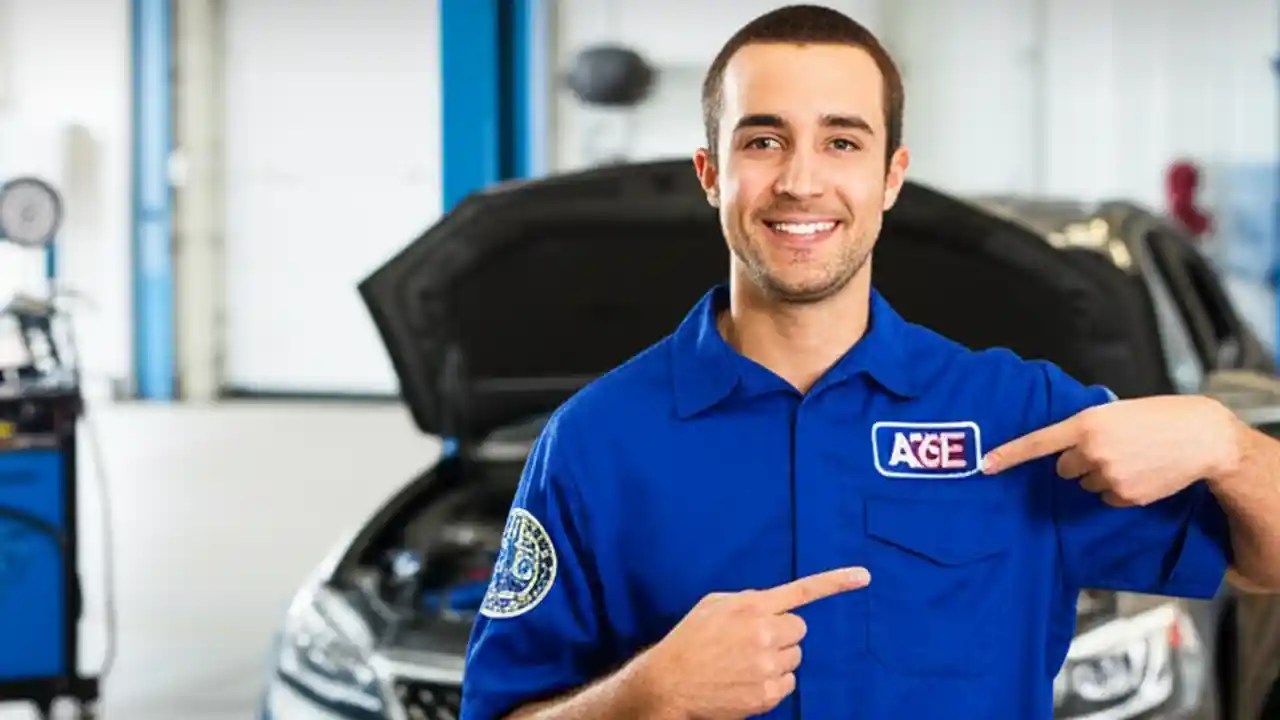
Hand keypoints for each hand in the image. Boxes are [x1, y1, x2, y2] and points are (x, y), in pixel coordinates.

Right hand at [636, 567, 870, 718]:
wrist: (668, 683)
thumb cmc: (689, 640)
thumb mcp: (713, 605)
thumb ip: (746, 600)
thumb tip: (770, 603)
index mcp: (752, 606)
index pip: (802, 591)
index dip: (836, 582)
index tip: (865, 575)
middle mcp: (765, 634)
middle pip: (799, 629)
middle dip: (782, 634)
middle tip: (754, 642)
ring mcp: (768, 666)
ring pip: (795, 658)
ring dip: (778, 659)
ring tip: (744, 663)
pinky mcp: (767, 694)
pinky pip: (788, 684)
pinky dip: (772, 682)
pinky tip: (745, 681)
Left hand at [982, 395, 1243, 506]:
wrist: (1202, 439)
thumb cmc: (1159, 417)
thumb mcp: (1115, 411)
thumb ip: (1086, 425)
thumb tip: (1063, 443)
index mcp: (1086, 423)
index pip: (1037, 442)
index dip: (1009, 455)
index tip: (985, 466)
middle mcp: (1091, 452)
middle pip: (1063, 467)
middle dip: (1077, 460)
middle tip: (1108, 447)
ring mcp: (1108, 476)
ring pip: (1085, 483)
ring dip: (1099, 474)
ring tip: (1131, 457)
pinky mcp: (1124, 497)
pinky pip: (1106, 498)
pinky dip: (1118, 490)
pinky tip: (1140, 473)